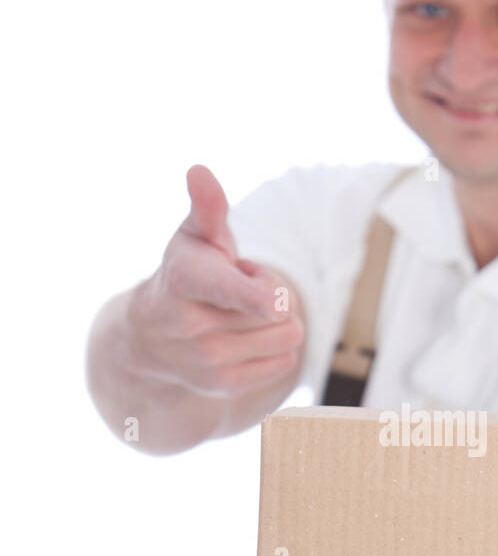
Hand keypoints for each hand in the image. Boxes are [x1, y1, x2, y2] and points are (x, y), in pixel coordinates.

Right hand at [127, 164, 305, 397]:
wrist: (150, 338)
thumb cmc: (187, 273)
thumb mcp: (194, 236)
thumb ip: (207, 206)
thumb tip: (199, 171)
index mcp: (186, 280)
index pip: (229, 289)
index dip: (257, 294)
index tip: (276, 302)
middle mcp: (192, 325)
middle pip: (281, 306)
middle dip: (270, 290)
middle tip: (236, 288)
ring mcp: (208, 360)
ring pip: (288, 335)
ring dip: (274, 320)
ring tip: (240, 312)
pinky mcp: (225, 385)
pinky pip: (286, 361)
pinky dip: (274, 347)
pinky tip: (242, 337)